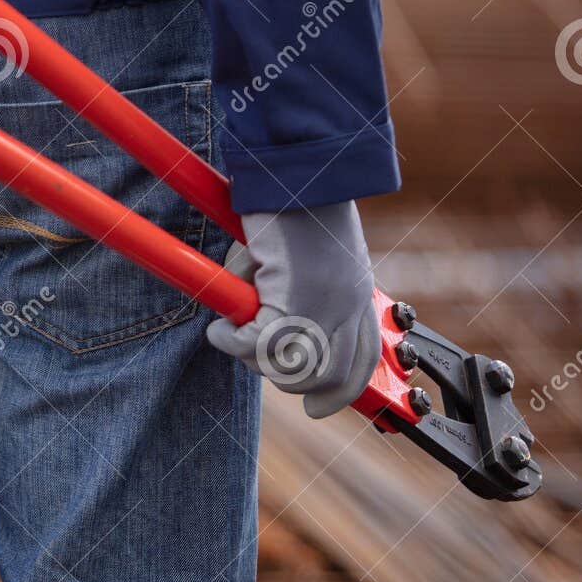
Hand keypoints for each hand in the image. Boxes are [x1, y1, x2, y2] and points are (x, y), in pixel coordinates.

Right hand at [206, 202, 379, 418]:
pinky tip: (219, 326)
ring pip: (294, 373)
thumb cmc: (291, 204)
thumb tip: (252, 329)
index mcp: (357, 296)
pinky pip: (257, 346)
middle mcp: (349, 309)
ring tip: (233, 331)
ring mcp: (326, 309)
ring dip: (255, 359)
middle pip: (328, 381)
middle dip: (286, 380)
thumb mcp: (297, 261)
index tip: (318, 409)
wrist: (293, 172)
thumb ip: (287, 298)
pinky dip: (231, 341)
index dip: (338, 393)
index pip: (361, 364)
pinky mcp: (294, 302)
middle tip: (250, 351)